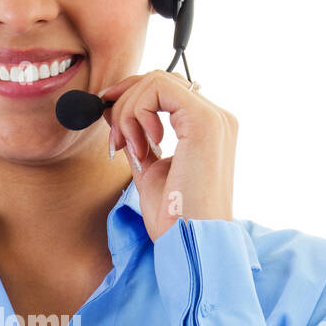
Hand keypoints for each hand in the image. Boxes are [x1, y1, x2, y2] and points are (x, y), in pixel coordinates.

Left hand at [98, 69, 236, 241]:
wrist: (191, 245)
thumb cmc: (175, 221)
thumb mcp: (149, 171)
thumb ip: (137, 138)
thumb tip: (112, 109)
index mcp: (208, 130)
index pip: (167, 91)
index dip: (132, 97)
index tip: (108, 119)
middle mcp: (217, 118)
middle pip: (160, 79)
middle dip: (125, 103)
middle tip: (116, 144)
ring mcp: (214, 118)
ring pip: (155, 80)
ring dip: (127, 112)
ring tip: (130, 151)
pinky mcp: (204, 121)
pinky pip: (158, 88)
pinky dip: (136, 112)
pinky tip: (142, 147)